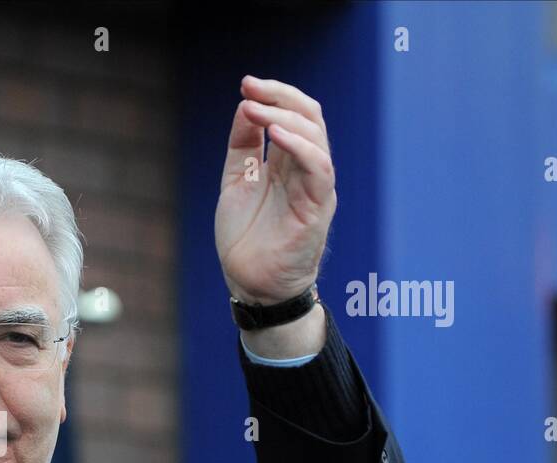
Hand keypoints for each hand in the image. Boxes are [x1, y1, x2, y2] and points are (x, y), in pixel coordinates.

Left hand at [215, 76, 336, 305]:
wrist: (250, 283)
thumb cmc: (246, 237)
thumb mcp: (237, 181)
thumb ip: (243, 145)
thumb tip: (245, 105)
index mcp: (287, 161)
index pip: (292, 114)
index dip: (272, 95)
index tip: (246, 84)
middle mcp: (305, 169)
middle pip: (308, 116)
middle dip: (280, 96)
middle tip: (250, 87)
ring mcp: (314, 186)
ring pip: (315, 136)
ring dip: (284, 117)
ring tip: (255, 110)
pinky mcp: (318, 207)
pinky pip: (318, 168)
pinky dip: (301, 147)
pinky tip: (278, 136)